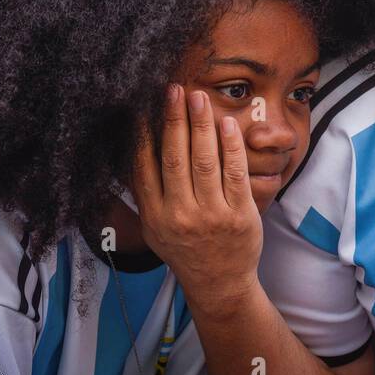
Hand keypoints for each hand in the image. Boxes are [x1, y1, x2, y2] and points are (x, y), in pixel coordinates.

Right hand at [132, 84, 263, 316]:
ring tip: (198, 98)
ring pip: (205, 161)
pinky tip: (225, 124)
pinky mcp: (240, 215)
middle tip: (174, 90)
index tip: (142, 106)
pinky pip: (234, 173)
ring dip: (201, 125)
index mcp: (155, 217)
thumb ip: (147, 194)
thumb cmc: (185, 250)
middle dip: (174, 120)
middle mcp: (180, 216)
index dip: (142, 134)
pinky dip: (230, 146)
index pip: (144, 168)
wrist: (219, 284)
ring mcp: (212, 216)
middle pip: (174, 158)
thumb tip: (134, 150)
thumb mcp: (155, 229)